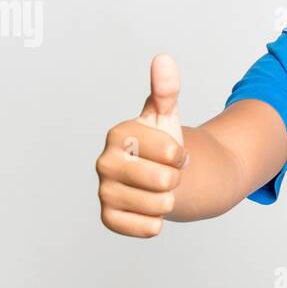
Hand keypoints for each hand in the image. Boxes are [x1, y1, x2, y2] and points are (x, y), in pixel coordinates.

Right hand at [96, 54, 188, 237]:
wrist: (156, 177)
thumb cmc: (160, 145)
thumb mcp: (165, 115)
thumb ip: (166, 89)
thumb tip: (163, 59)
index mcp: (118, 135)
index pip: (170, 153)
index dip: (181, 156)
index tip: (172, 153)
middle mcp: (104, 162)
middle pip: (165, 181)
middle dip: (175, 179)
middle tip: (165, 173)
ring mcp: (104, 192)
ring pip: (160, 205)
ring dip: (168, 200)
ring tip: (158, 190)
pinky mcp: (109, 218)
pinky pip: (148, 227)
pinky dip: (158, 221)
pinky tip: (149, 208)